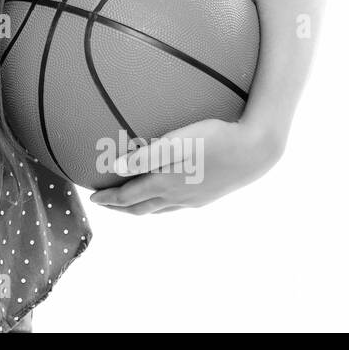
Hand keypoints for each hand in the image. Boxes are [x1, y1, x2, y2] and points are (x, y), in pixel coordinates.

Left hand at [88, 118, 281, 214]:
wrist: (255, 151)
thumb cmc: (213, 140)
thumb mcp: (175, 144)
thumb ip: (143, 157)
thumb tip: (114, 168)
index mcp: (165, 184)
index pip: (128, 197)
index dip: (108, 198)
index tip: (92, 198)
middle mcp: (177, 197)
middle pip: (140, 208)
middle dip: (119, 207)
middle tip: (104, 204)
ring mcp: (194, 200)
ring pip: (159, 210)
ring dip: (140, 208)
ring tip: (130, 203)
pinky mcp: (208, 196)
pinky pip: (176, 206)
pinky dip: (161, 204)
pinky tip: (166, 195)